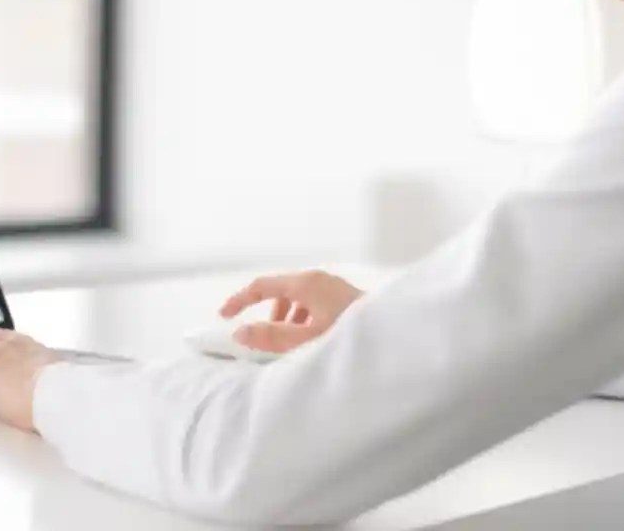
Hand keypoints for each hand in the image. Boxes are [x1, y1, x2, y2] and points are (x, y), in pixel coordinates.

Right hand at [219, 270, 363, 352]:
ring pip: (298, 299)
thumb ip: (272, 337)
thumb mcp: (307, 340)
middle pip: (280, 290)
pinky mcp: (345, 297)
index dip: (239, 300)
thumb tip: (240, 333)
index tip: (224, 316)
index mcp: (306, 283)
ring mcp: (334, 286)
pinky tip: (310, 341)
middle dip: (266, 314)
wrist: (399, 336)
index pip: (261, 285)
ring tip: (286, 344)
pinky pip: (313, 304)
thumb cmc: (354, 336)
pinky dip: (302, 320)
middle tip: (258, 338)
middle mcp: (319, 279)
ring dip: (286, 319)